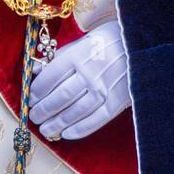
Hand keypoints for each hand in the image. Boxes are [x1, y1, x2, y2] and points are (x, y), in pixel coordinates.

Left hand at [28, 19, 128, 141]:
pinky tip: (67, 133)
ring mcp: (104, 88)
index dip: (37, 91)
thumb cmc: (109, 40)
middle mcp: (90, 72)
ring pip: (75, 111)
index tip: (30, 99)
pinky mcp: (118, 101)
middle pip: (60, 97)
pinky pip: (96, 119)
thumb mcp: (84, 40)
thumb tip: (36, 70)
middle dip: (44, 110)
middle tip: (34, 117)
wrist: (142, 46)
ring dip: (57, 123)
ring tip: (46, 129)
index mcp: (79, 54)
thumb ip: (60, 56)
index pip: (50, 77)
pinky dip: (80, 129)